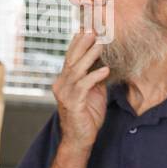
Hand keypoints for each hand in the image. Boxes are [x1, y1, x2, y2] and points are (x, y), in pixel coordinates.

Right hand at [52, 29, 109, 151]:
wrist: (80, 139)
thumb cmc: (87, 115)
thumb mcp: (93, 93)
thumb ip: (95, 78)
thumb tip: (104, 64)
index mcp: (65, 80)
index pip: (71, 57)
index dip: (78, 42)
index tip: (88, 28)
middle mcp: (62, 84)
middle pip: (71, 59)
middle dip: (82, 43)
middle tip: (93, 29)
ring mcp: (65, 94)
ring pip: (77, 70)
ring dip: (90, 56)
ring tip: (101, 44)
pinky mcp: (73, 104)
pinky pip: (84, 87)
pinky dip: (94, 77)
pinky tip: (105, 70)